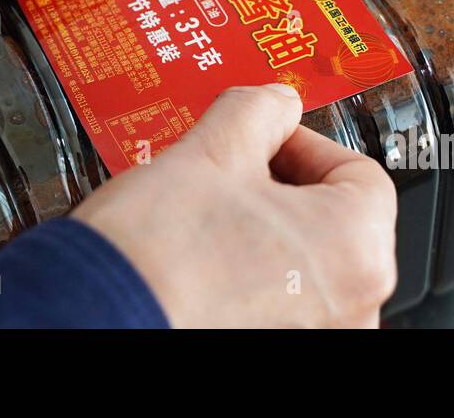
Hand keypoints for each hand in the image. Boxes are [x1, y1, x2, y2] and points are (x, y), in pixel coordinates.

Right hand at [73, 84, 398, 327]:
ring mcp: (316, 339)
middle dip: (282, 187)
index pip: (359, 171)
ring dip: (266, 232)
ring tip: (210, 215)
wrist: (94, 313)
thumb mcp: (213, 149)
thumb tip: (273, 103)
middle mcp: (352, 307)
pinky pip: (281, 303)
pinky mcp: (272, 351)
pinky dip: (253, 278)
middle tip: (232, 170)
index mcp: (357, 249)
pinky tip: (206, 258)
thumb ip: (259, 110)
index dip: (304, 143)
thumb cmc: (156, 255)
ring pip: (305, 265)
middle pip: (335, 220)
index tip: (266, 137)